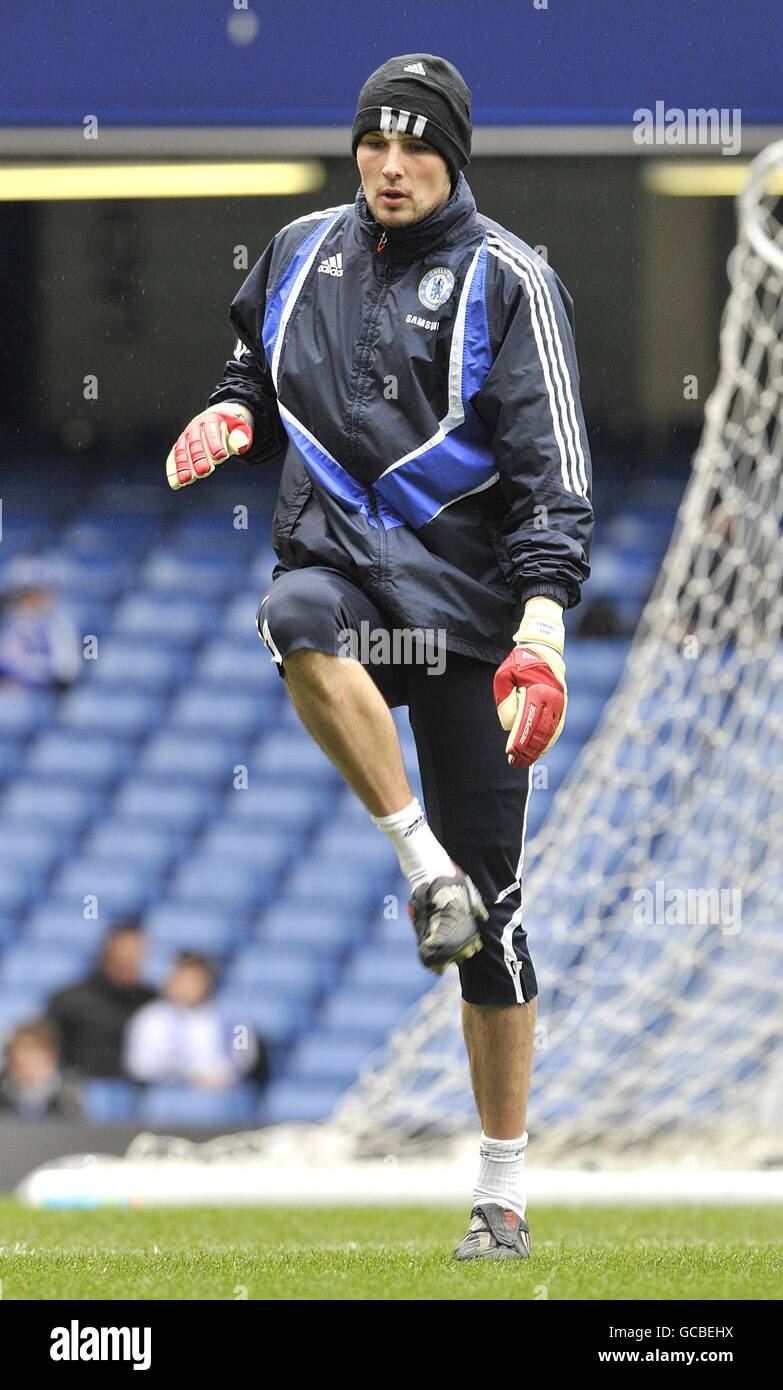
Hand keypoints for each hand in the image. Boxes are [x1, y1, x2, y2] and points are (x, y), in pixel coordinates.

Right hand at [166, 403, 252, 489]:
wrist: (219, 418)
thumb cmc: (231, 427)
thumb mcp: (241, 428)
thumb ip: (241, 437)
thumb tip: (239, 447)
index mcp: (212, 419)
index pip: (212, 431)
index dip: (216, 444)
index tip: (221, 457)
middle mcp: (196, 426)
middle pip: (195, 442)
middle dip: (199, 457)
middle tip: (203, 471)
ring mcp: (186, 436)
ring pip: (182, 449)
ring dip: (183, 465)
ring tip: (185, 480)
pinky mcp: (181, 445)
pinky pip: (174, 455)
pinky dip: (173, 468)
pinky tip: (174, 481)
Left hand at [493, 597, 566, 766]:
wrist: (544, 649)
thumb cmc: (519, 662)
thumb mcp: (504, 677)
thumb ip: (505, 702)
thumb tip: (510, 726)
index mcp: (536, 692)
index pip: (526, 723)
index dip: (519, 741)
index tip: (510, 754)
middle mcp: (551, 699)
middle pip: (539, 732)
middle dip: (527, 750)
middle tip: (516, 763)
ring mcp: (559, 703)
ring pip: (550, 732)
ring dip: (538, 749)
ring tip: (526, 762)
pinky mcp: (562, 705)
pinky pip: (557, 727)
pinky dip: (549, 741)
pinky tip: (541, 751)